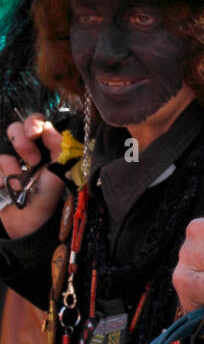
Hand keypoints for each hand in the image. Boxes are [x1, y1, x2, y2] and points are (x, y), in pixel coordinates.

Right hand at [0, 115, 64, 239]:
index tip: (35, 133)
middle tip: (33, 161)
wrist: (25, 222)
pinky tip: (9, 188)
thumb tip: (49, 128)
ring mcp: (7, 160)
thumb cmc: (45, 196)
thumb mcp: (59, 171)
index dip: (34, 122)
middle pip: (17, 127)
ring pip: (3, 148)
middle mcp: (25, 149)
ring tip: (20, 179)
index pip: (36, 121)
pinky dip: (2, 178)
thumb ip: (58, 146)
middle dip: (23, 142)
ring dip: (12, 164)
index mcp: (44, 145)